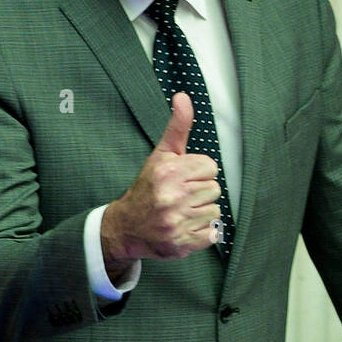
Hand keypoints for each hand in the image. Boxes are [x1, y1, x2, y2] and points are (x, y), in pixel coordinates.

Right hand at [101, 92, 222, 275]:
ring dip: (201, 212)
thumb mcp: (162, 155)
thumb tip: (183, 96)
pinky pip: (212, 234)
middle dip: (201, 192)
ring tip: (181, 211)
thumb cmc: (148, 187)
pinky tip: (184, 227)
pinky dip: (201, 232)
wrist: (126, 227)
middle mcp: (171, 198)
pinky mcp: (181, 245)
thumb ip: (177, 126)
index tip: (183, 178)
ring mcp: (176, 224)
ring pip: (215, 212)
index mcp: (168, 173)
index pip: (211, 167)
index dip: (199, 172)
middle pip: (214, 189)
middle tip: (181, 196)